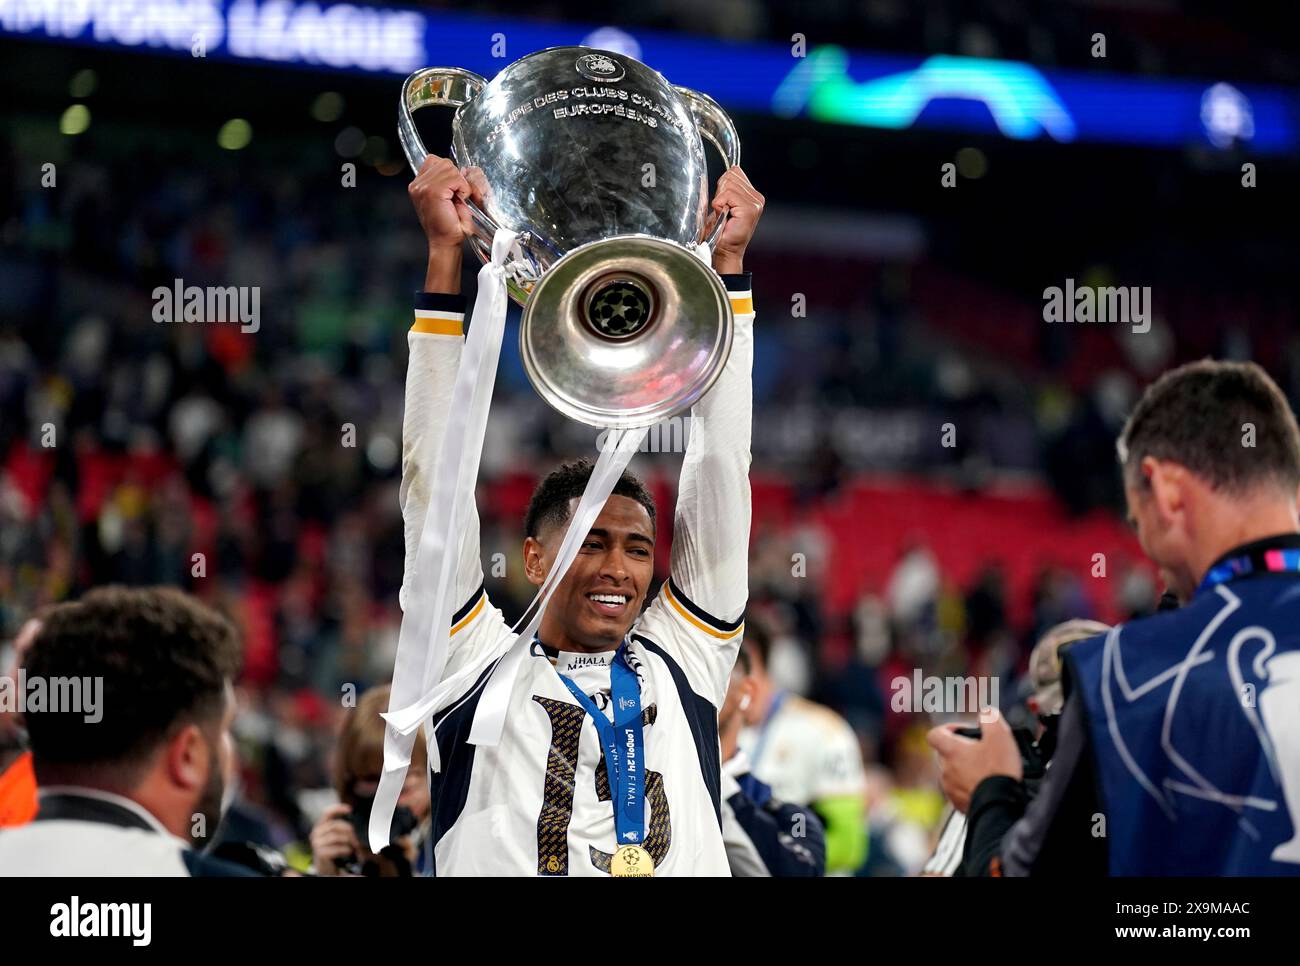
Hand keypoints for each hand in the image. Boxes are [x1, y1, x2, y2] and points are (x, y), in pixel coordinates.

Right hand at [309, 803, 360, 875]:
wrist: (325, 867)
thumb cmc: (333, 848)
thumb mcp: (336, 836)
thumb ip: (342, 828)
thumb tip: (355, 822)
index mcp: (320, 826)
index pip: (326, 813)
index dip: (337, 809)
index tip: (350, 809)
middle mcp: (316, 833)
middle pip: (337, 825)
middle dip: (350, 831)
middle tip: (356, 840)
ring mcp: (317, 844)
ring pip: (338, 836)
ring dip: (349, 842)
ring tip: (353, 847)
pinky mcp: (320, 854)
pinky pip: (337, 848)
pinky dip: (346, 849)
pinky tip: (348, 851)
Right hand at [409, 155, 474, 291]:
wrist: (446, 243)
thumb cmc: (449, 225)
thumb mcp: (447, 198)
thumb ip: (447, 180)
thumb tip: (463, 168)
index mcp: (417, 185)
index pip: (434, 160)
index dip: (449, 173)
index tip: (452, 190)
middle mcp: (417, 185)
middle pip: (444, 162)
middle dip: (456, 178)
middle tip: (457, 197)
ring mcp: (423, 187)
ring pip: (450, 168)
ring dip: (460, 184)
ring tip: (457, 200)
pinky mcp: (433, 192)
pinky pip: (455, 178)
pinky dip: (463, 189)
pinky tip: (458, 201)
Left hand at [705, 165, 763, 274]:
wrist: (724, 251)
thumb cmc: (721, 231)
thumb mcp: (722, 203)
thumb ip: (725, 187)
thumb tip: (719, 174)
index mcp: (752, 194)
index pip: (734, 171)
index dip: (722, 186)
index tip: (723, 204)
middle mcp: (757, 197)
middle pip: (730, 175)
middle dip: (720, 192)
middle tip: (723, 211)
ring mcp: (756, 203)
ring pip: (728, 184)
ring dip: (720, 200)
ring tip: (724, 215)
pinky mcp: (750, 209)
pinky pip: (728, 195)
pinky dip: (720, 206)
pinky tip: (724, 218)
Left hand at [926, 709, 1022, 813]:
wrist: (1000, 806)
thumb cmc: (997, 772)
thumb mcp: (999, 734)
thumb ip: (990, 718)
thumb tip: (986, 713)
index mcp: (951, 751)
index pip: (935, 734)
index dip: (948, 729)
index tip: (962, 731)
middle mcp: (945, 770)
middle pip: (946, 754)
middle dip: (962, 750)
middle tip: (981, 752)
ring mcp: (950, 788)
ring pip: (953, 773)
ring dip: (966, 770)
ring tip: (987, 771)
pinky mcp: (959, 804)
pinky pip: (961, 791)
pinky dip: (971, 787)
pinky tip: (986, 787)